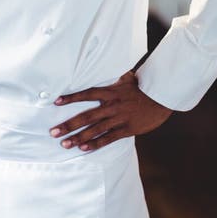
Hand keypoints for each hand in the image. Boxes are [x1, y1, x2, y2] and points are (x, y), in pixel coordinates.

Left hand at [49, 71, 171, 151]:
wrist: (163, 97)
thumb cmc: (144, 87)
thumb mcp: (128, 78)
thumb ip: (116, 76)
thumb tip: (110, 68)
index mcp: (110, 91)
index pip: (86, 94)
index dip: (71, 98)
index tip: (56, 102)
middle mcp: (112, 105)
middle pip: (86, 116)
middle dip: (68, 125)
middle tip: (53, 132)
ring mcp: (119, 118)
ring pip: (95, 130)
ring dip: (78, 137)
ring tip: (64, 143)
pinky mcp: (127, 129)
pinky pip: (108, 138)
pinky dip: (96, 144)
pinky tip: (84, 148)